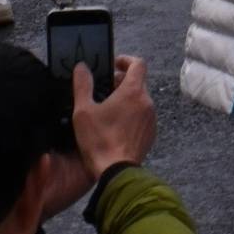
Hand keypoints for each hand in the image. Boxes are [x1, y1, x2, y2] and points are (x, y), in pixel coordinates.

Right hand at [71, 52, 157, 185]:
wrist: (116, 173)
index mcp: (133, 91)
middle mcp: (147, 101)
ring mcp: (151, 119)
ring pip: (141, 100)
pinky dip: (132, 114)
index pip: (138, 63)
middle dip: (122, 82)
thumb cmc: (99, 140)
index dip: (126, 60)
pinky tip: (117, 126)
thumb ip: (82, 85)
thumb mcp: (83, 112)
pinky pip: (143, 117)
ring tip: (109, 109)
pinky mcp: (151, 134)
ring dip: (127, 99)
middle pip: (138, 82)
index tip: (114, 64)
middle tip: (105, 89)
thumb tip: (82, 66)